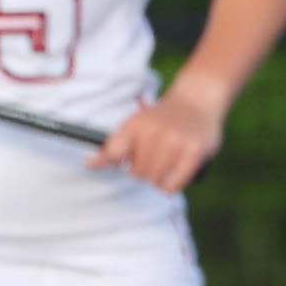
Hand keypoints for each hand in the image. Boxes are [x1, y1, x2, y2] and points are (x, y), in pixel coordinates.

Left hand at [95, 76, 229, 191]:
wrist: (197, 100)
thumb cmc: (162, 119)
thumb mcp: (135, 125)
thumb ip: (113, 148)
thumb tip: (88, 165)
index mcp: (135, 124)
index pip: (114, 155)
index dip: (120, 164)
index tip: (129, 160)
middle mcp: (154, 132)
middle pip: (137, 173)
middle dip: (143, 173)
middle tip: (153, 164)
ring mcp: (176, 141)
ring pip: (156, 181)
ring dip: (159, 181)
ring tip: (165, 169)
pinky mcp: (194, 151)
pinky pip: (175, 184)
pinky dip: (172, 186)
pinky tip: (175, 176)